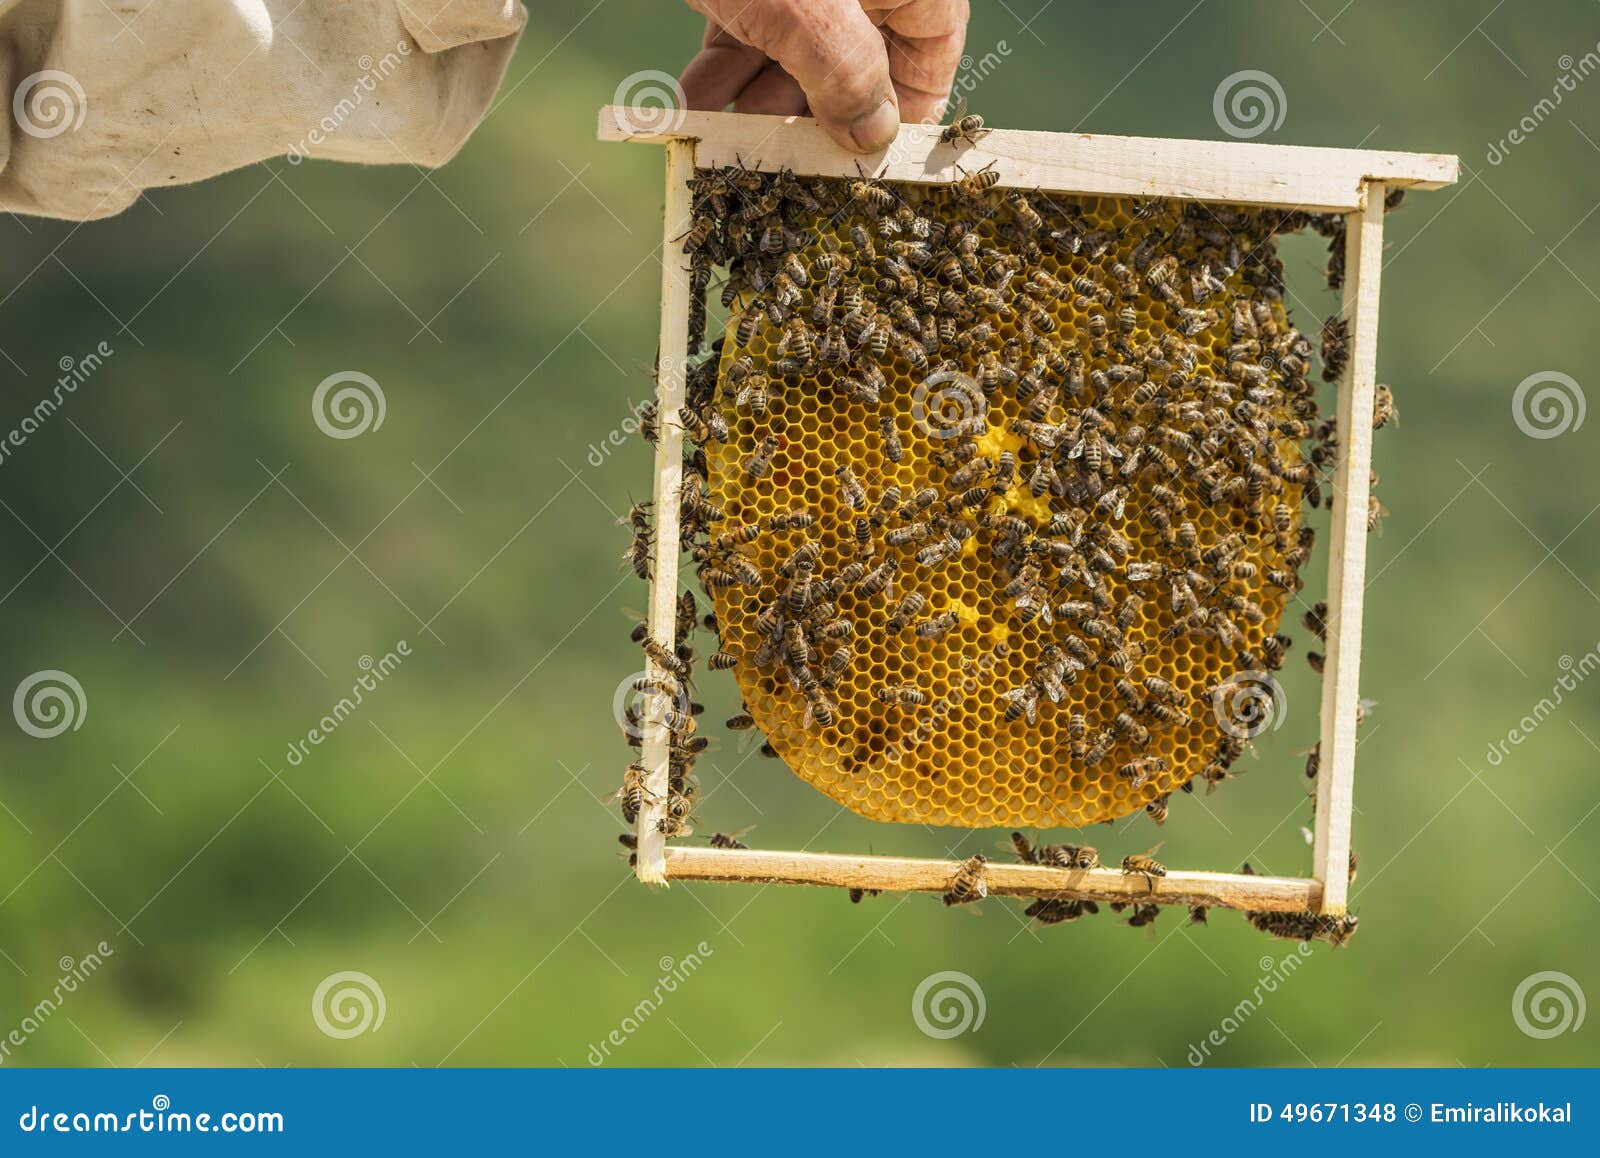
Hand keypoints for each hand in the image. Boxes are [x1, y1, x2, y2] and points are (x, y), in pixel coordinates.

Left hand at [678, 0, 969, 152]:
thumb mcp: (803, 12)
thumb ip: (846, 76)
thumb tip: (874, 136)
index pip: (929, 58)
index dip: (896, 118)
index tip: (860, 168)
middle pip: (857, 63)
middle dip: (810, 116)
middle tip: (776, 163)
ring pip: (797, 52)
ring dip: (757, 102)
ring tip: (723, 140)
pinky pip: (751, 28)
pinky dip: (724, 68)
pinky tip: (692, 103)